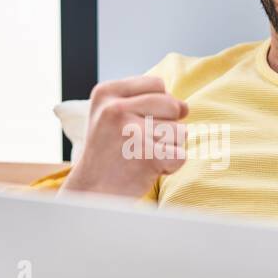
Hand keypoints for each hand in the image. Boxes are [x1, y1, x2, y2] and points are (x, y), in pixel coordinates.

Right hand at [61, 76, 188, 197]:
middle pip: (172, 105)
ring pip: (180, 131)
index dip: (157, 106)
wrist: (91, 193)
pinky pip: (181, 155)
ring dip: (168, 147)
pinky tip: (147, 170)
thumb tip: (185, 107)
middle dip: (165, 127)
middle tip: (138, 144)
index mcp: (106, 93)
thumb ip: (147, 101)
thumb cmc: (108, 153)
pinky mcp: (147, 157)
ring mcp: (132, 132)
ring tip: (141, 157)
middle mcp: (116, 109)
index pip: (157, 85)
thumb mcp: (112, 115)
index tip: (134, 124)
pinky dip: (170, 166)